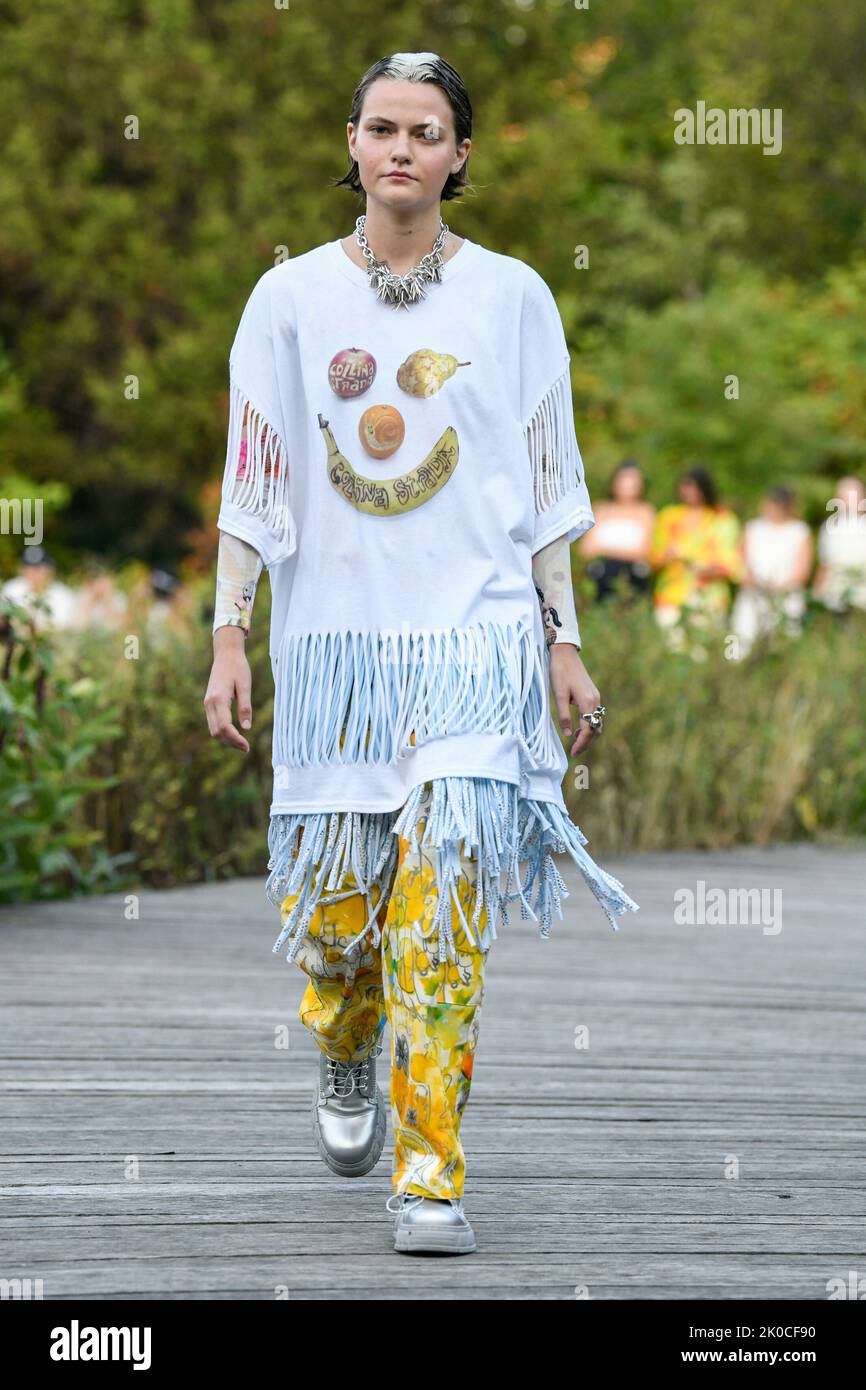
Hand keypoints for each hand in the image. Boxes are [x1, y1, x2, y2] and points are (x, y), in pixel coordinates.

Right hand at [204, 626, 252, 752]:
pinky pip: (213, 723)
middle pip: (217, 732)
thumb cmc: (238, 667)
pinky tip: (235, 733)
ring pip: (213, 729)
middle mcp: (209, 703)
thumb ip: (245, 707)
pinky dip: (223, 732)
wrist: (226, 654)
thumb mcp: (245, 686)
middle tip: (246, 748)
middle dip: (231, 742)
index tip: (247, 746)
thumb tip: (247, 728)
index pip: (225, 726)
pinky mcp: (209, 703)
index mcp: (219, 699)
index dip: (235, 739)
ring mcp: (207, 703)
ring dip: (226, 739)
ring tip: (242, 743)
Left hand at [548, 643, 602, 756]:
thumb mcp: (558, 695)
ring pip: (597, 722)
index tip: (572, 753)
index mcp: (587, 702)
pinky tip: (578, 729)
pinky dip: (589, 725)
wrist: (565, 653)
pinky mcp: (593, 694)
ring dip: (589, 735)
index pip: (587, 729)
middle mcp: (596, 700)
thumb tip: (567, 734)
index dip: (581, 743)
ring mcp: (596, 697)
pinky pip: (595, 715)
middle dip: (587, 742)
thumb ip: (563, 715)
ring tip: (575, 743)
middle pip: (596, 728)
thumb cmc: (559, 672)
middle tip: (574, 752)